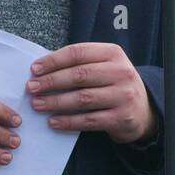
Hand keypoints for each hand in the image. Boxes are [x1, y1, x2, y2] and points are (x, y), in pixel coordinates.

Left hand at [27, 42, 156, 144]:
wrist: (143, 110)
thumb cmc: (114, 84)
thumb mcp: (104, 66)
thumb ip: (80, 63)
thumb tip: (42, 67)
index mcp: (113, 53)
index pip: (78, 53)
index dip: (53, 61)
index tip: (34, 69)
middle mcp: (121, 72)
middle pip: (79, 75)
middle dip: (51, 81)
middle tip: (31, 88)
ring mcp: (123, 95)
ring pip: (82, 98)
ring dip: (56, 102)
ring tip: (38, 104)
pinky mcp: (121, 117)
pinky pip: (89, 120)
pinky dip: (68, 121)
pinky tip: (53, 121)